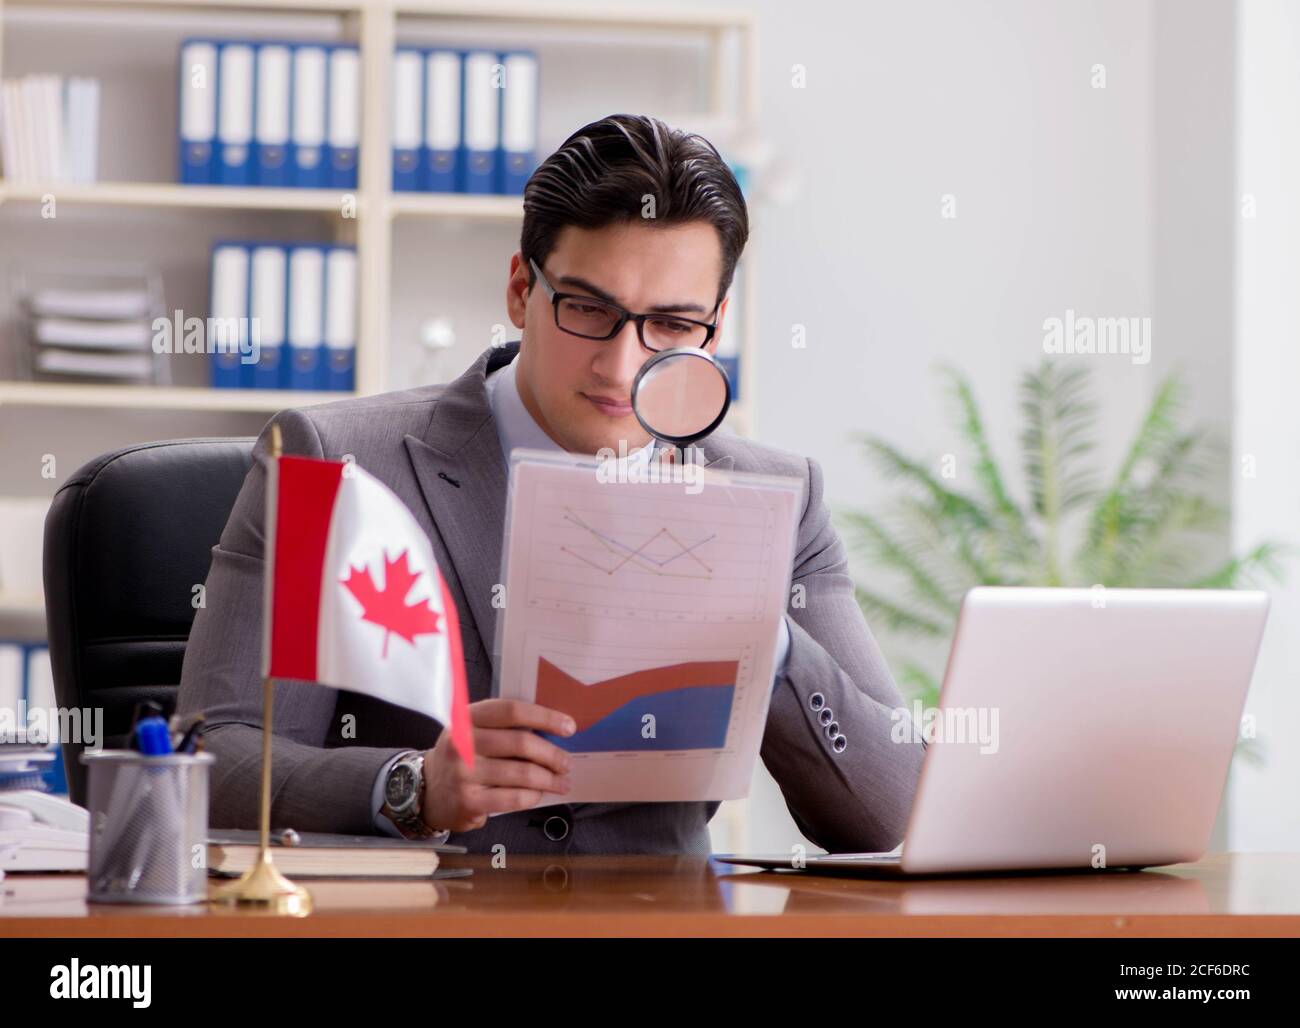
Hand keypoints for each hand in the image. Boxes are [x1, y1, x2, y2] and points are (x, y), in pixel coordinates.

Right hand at [421, 698, 575, 832]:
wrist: (427, 790)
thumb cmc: (462, 756)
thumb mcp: (472, 730)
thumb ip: (503, 725)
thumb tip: (552, 729)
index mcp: (467, 718)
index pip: (511, 711)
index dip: (545, 716)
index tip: (569, 727)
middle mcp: (463, 743)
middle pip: (521, 743)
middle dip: (552, 754)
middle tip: (566, 762)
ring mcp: (464, 773)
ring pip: (522, 774)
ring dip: (549, 779)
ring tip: (561, 782)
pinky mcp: (469, 801)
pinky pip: (514, 798)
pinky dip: (533, 796)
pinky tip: (538, 794)